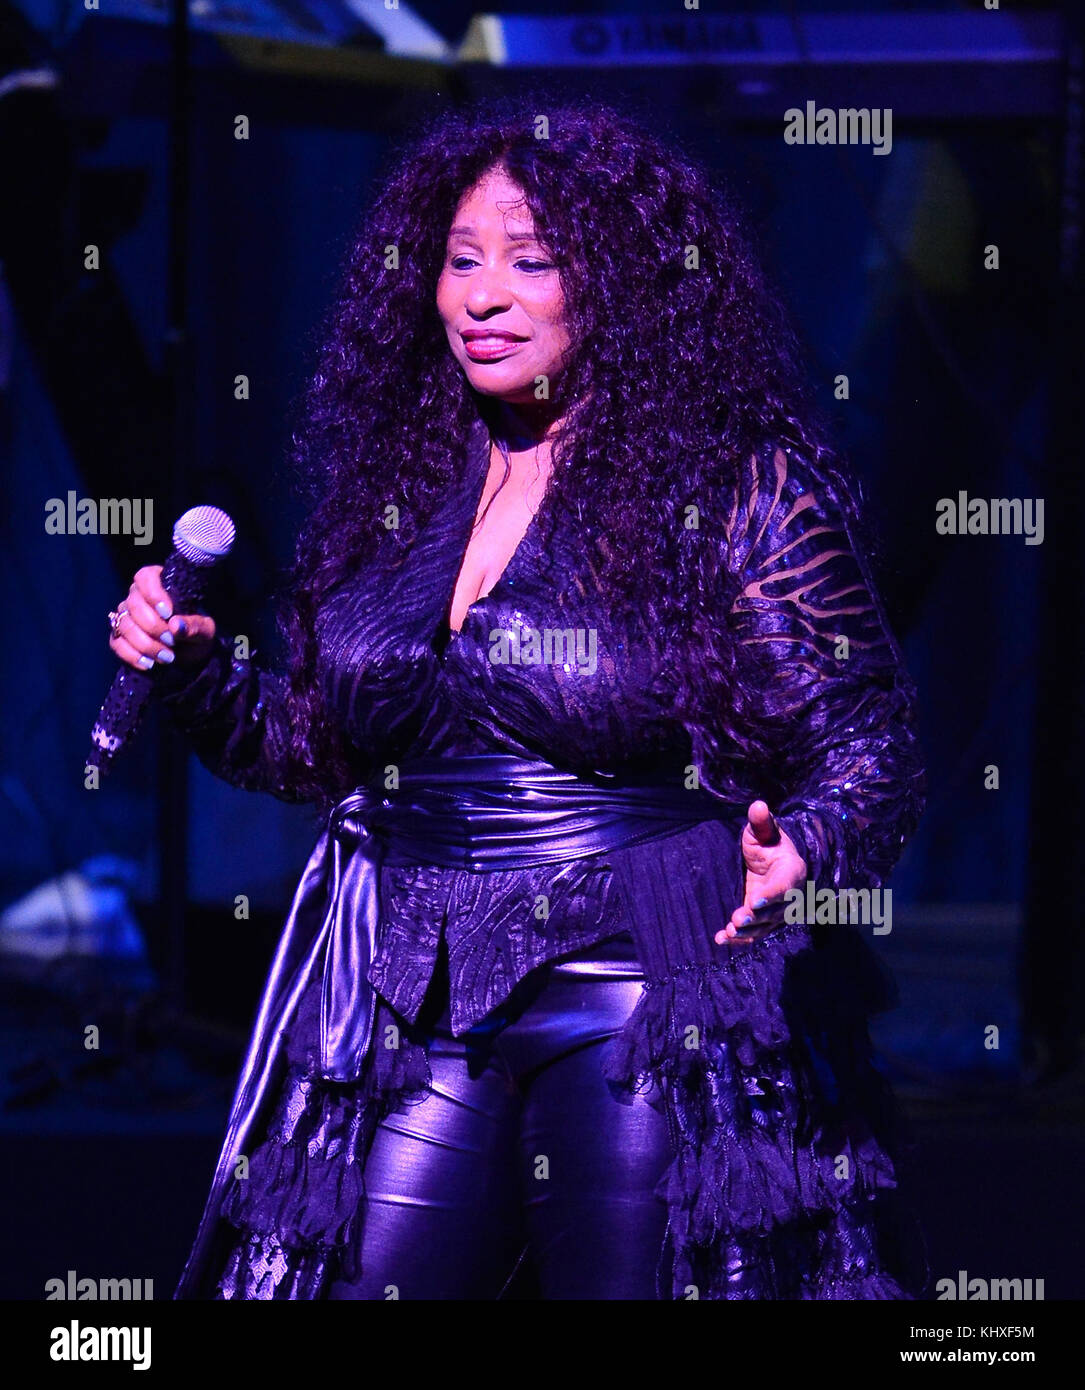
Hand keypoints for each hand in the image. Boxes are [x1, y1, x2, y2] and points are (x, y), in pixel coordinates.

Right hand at [108, 565, 215, 671]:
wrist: (191, 657)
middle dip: (153, 626)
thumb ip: (194, 625)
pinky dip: (132, 655)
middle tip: (171, 641)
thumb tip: (175, 625)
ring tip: (167, 657)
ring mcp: (126, 616)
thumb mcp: (205, 630)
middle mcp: (138, 596)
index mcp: (160, 584)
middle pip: (134, 604)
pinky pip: (116, 643)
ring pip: (124, 625)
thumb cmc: (197, 634)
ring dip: (145, 644)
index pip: (146, 577)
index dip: (153, 594)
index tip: (168, 613)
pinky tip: (148, 664)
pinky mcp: (120, 636)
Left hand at [715, 799, 806, 945]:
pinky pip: (754, 934)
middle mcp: (789, 896)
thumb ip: (761, 823)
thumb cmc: (767, 843)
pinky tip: (721, 939)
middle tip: (738, 919)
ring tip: (729, 931)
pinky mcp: (764, 922)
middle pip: (775, 912)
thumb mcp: (763, 832)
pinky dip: (739, 939)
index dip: (772, 895)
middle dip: (756, 918)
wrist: (771, 862)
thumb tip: (758, 805)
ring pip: (764, 927)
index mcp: (792, 872)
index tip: (755, 900)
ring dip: (747, 932)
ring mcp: (777, 912)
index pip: (784, 886)